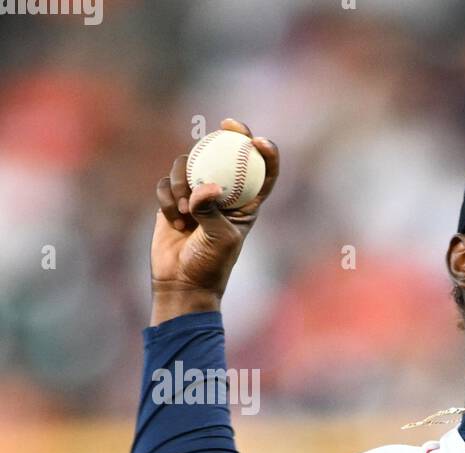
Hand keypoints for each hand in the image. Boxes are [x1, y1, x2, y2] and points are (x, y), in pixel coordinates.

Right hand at [150, 118, 279, 323]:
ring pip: (189, 165)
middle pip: (225, 154)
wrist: (182, 282)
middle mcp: (223, 193)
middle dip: (228, 135)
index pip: (262, 172)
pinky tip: (175, 221)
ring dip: (183, 182)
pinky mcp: (172, 199)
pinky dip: (167, 199)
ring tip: (185, 211)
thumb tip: (205, 186)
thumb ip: (212, 211)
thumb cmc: (210, 265)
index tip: (257, 140)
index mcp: (247, 204)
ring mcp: (196, 194)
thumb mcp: (220, 239)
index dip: (265, 152)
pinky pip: (165, 183)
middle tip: (226, 125)